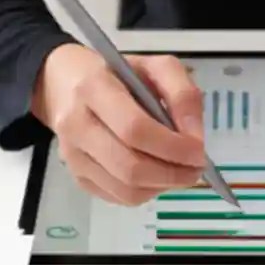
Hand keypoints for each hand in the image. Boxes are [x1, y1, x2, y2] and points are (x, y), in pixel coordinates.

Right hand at [31, 44, 206, 205]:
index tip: (198, 153)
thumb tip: (194, 139)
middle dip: (172, 174)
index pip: (135, 130)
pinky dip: (147, 192)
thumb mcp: (155, 67)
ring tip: (179, 172)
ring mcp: (72, 155)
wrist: (65, 83)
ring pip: (126, 189)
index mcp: (94, 88)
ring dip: (162, 186)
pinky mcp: (76, 176)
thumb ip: (182, 95)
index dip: (172, 148)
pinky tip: (156, 175)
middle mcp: (76, 124)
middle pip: (130, 167)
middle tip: (195, 169)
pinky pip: (119, 197)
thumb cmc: (118, 75)